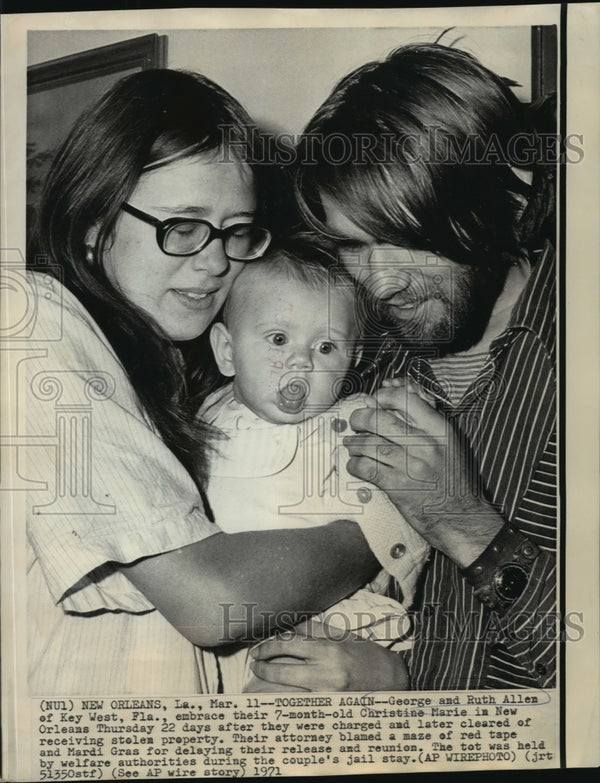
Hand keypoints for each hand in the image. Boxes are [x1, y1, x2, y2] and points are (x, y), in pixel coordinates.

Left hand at [249, 619, 409, 691]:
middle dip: (265, 667)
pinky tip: (280, 693)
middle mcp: (327, 673)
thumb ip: (315, 631)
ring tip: (263, 676)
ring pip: (291, 689)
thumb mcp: (341, 636)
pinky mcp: (331, 706)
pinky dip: (291, 697)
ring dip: (274, 684)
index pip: (291, 645)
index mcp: (329, 650)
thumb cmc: (365, 653)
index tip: (258, 650)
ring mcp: (329, 693)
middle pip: (285, 671)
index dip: (270, 647)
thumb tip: (291, 628)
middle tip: (255, 664)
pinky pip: (304, 702)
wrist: (390, 677)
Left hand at [344, 379, 502, 566]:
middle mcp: (424, 444)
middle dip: (360, 418)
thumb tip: (397, 396)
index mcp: (439, 429)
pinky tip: (355, 464)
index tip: (375, 401)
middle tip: (356, 422)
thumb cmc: (454, 477)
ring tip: (351, 444)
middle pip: (379, 419)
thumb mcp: (450, 442)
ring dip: (354, 443)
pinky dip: (355, 464)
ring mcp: (409, 465)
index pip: (405, 399)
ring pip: (368, 444)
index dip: (383, 396)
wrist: (459, 516)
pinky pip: (366, 468)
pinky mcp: (397, 486)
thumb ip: (427, 419)